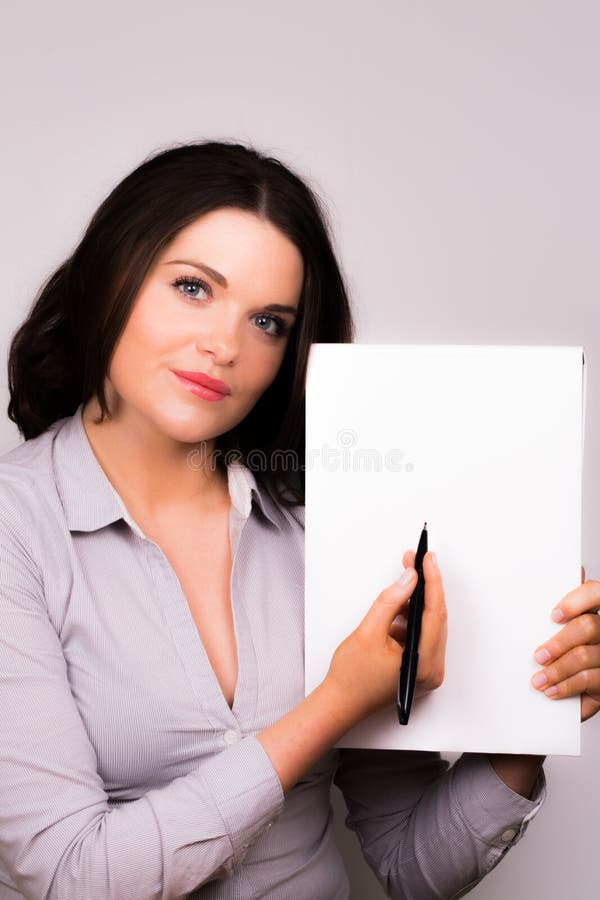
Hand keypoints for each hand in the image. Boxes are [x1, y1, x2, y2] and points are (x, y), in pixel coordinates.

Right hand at [325, 550, 446, 724]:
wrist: (340, 704)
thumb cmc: (351, 677)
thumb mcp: (368, 631)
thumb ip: (390, 602)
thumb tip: (409, 579)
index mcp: (424, 663)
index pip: (435, 613)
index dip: (432, 582)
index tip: (428, 559)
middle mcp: (432, 669)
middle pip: (435, 618)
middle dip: (425, 587)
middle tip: (415, 561)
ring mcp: (426, 670)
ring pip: (426, 625)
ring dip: (414, 602)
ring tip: (403, 579)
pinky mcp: (417, 667)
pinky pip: (418, 634)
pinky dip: (408, 618)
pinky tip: (396, 605)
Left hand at [531, 566, 599, 721]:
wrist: (578, 690)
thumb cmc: (563, 653)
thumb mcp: (557, 630)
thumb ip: (555, 613)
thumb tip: (544, 580)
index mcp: (593, 612)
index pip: (595, 592)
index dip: (577, 601)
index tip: (554, 615)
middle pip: (588, 626)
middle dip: (559, 642)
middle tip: (538, 655)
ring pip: (584, 655)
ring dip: (557, 670)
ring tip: (538, 679)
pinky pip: (589, 680)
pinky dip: (566, 686)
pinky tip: (552, 690)